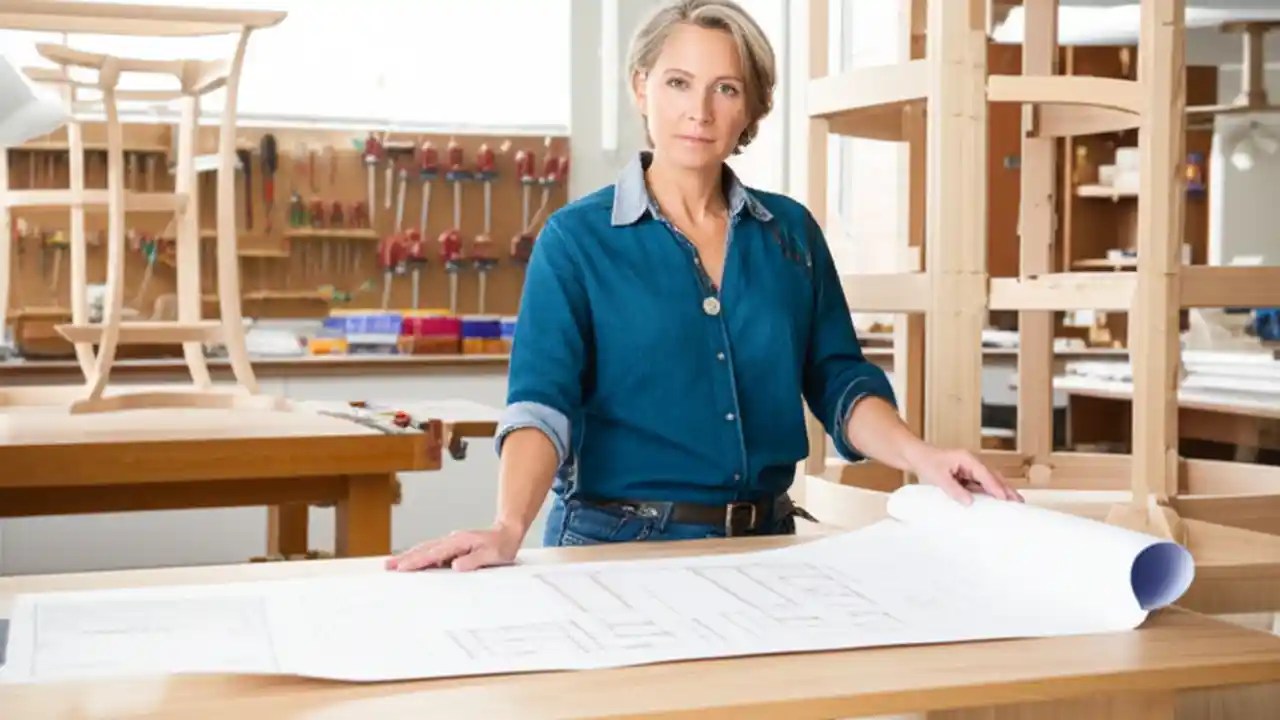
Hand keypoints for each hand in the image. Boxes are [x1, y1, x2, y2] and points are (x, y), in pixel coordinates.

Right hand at [385, 521, 523, 571]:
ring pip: (426, 549)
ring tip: (393, 564)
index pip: (434, 553)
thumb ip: (474, 560)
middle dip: (405, 558)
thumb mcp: (492, 555)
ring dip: (409, 556)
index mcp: (459, 542)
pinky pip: (432, 552)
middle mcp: (452, 540)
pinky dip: (420, 556)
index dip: (417, 561)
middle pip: (424, 549)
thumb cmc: (502, 545)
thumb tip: (455, 566)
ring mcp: (451, 543)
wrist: (508, 533)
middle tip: (388, 566)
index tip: (403, 567)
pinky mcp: (453, 547)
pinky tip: (412, 561)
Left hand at [906, 444, 1023, 505]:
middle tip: (1019, 502)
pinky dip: (989, 492)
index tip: (1005, 499)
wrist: (916, 455)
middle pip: (993, 476)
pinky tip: (997, 502)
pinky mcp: (967, 475)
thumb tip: (970, 502)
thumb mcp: (938, 477)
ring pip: (989, 481)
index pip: (985, 474)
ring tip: (1014, 503)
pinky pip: (981, 484)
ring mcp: (970, 468)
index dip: (996, 487)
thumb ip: (954, 489)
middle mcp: (972, 462)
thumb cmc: (926, 462)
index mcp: (967, 459)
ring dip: (1001, 491)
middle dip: (1006, 489)